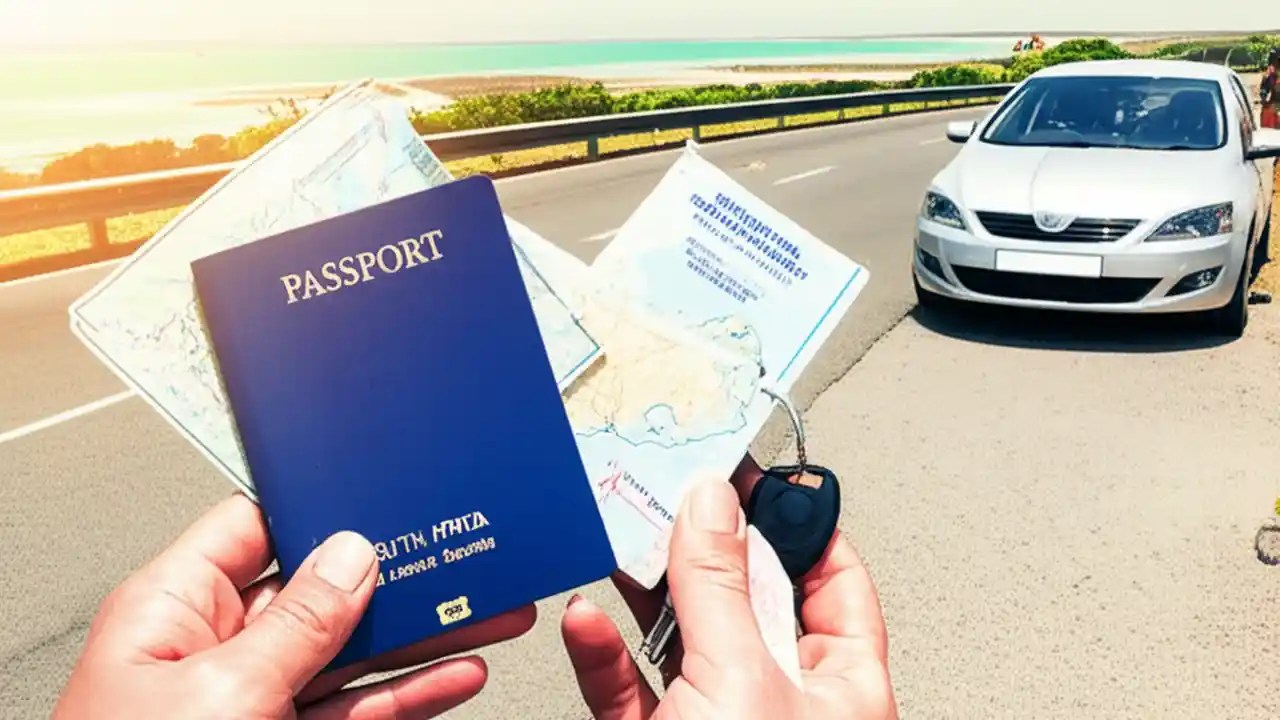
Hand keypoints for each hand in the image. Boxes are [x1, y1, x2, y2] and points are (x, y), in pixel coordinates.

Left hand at [53, 494, 534, 718]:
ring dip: (424, 638)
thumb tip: (351, 557)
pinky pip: (357, 708)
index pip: (259, 527)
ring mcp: (253, 700)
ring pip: (354, 654)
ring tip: (489, 616)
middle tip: (468, 562)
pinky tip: (455, 676)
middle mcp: (214, 648)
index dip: (326, 508)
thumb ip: (295, 624)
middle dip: (401, 580)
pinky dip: (410, 695)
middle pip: (324, 592)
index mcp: (173, 609)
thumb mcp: (221, 692)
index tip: (391, 496)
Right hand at [560, 456, 896, 718]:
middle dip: (701, 548)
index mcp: (842, 687)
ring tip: (620, 539)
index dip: (796, 520)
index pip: (834, 578)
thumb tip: (711, 505)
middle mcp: (783, 700)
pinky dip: (603, 650)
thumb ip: (721, 589)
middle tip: (671, 494)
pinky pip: (628, 684)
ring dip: (643, 593)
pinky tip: (588, 618)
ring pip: (679, 638)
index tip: (752, 475)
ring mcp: (717, 719)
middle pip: (744, 598)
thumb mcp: (741, 679)